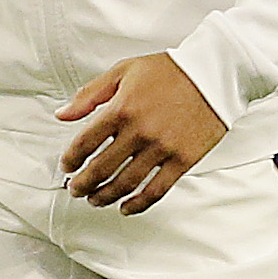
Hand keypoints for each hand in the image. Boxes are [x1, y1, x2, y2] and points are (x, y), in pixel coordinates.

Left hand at [56, 52, 222, 214]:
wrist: (214, 73)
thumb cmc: (170, 70)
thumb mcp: (124, 71)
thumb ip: (90, 94)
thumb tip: (63, 114)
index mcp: (121, 109)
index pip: (84, 143)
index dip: (71, 160)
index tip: (67, 166)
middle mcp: (139, 132)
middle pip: (101, 169)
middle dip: (82, 184)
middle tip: (76, 189)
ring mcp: (162, 148)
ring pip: (125, 184)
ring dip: (105, 196)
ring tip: (95, 199)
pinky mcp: (183, 160)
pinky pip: (156, 190)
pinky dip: (138, 204)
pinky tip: (126, 208)